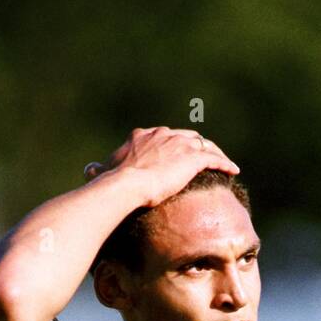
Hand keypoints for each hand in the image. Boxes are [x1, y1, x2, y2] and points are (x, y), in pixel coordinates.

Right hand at [82, 125, 239, 206]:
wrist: (125, 186)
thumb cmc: (112, 183)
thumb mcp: (104, 172)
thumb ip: (99, 170)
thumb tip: (88, 170)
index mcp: (142, 136)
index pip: (163, 137)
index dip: (173, 146)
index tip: (178, 156)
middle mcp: (162, 134)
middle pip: (186, 137)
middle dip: (196, 147)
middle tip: (204, 159)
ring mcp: (178, 144)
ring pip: (203, 145)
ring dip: (214, 153)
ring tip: (223, 163)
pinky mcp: (191, 158)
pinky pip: (213, 158)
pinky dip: (224, 163)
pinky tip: (232, 170)